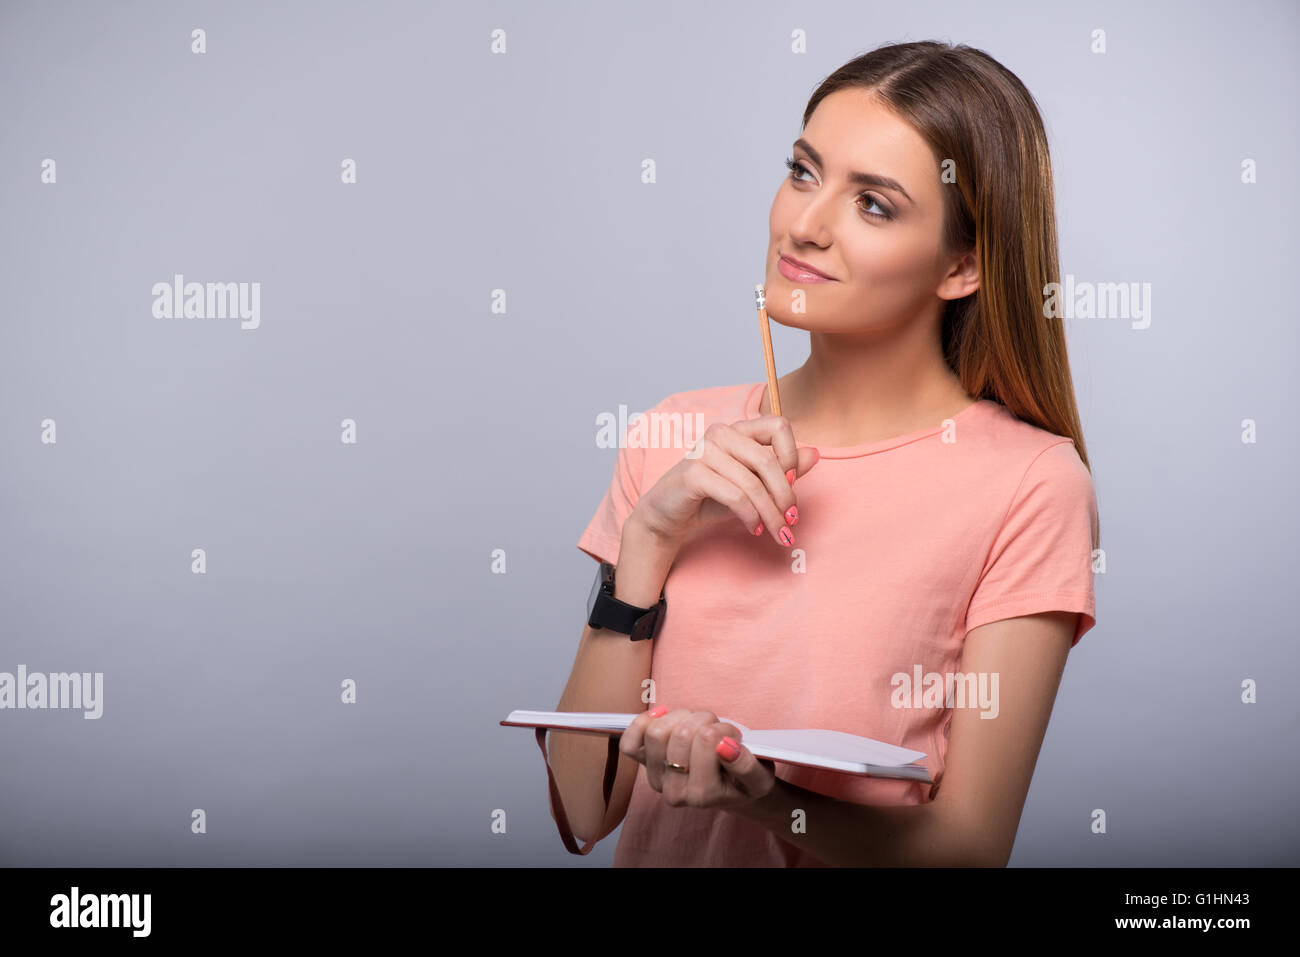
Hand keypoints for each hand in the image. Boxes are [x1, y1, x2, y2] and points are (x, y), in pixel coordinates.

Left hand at [619, 707, 777, 809]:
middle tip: (718, 727)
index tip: (735, 737)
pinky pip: (630, 742)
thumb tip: (725, 747)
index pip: (707, 742)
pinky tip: (662, 714)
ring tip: (698, 724)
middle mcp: (675, 792)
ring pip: (657, 733)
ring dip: (682, 717)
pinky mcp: (645, 766)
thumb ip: (745, 764)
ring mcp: (657, 779)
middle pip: (682, 735)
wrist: (731, 791)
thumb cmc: (744, 781)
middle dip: (705, 720)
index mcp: (703, 795)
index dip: (724, 729)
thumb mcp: (759, 777)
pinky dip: (643, 722)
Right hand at [630, 415, 819, 548]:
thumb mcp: (753, 485)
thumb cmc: (712, 498)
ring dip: (770, 514)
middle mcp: (721, 433)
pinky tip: (754, 528)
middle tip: (791, 522)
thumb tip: (815, 454)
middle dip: (785, 496)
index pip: (778, 425)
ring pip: (753, 483)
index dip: (791, 455)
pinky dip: (750, 516)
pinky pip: (735, 495)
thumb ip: (782, 470)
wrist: (669, 515)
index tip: (792, 484)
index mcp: (738, 429)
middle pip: (768, 460)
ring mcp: (705, 450)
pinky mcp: (693, 473)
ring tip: (777, 533)